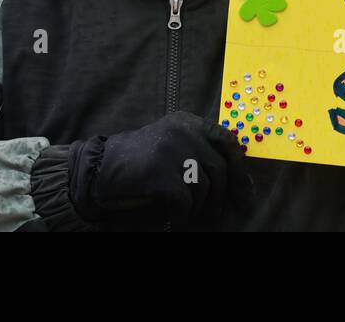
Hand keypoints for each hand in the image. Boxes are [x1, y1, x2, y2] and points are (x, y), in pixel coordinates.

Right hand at [67, 112, 254, 228]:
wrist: (100, 168)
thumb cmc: (141, 161)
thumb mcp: (173, 144)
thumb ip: (200, 150)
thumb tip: (239, 181)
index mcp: (188, 122)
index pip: (227, 139)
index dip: (239, 167)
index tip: (244, 191)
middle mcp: (183, 132)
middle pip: (219, 168)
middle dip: (222, 195)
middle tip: (217, 214)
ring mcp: (171, 151)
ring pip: (204, 187)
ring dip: (199, 207)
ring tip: (188, 214)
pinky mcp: (160, 173)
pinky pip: (185, 202)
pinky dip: (182, 217)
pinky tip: (175, 221)